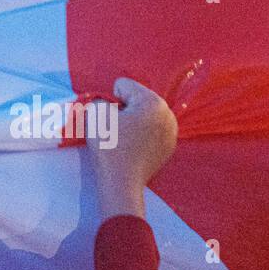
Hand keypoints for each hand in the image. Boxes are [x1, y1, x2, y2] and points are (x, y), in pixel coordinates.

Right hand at [87, 77, 177, 218]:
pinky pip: (152, 131)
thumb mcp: (96, 114)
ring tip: (126, 139)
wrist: (121, 183)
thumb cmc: (109, 146)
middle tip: (117, 130)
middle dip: (125, 110)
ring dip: (134, 122)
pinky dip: (142, 135)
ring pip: (145, 115)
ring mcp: (172, 131)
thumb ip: (100, 100)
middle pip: (137, 99)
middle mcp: (168, 113)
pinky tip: (134, 148)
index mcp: (153, 101)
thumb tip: (110, 106)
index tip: (111, 120)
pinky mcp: (169, 147)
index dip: (110, 101)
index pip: (124, 86)